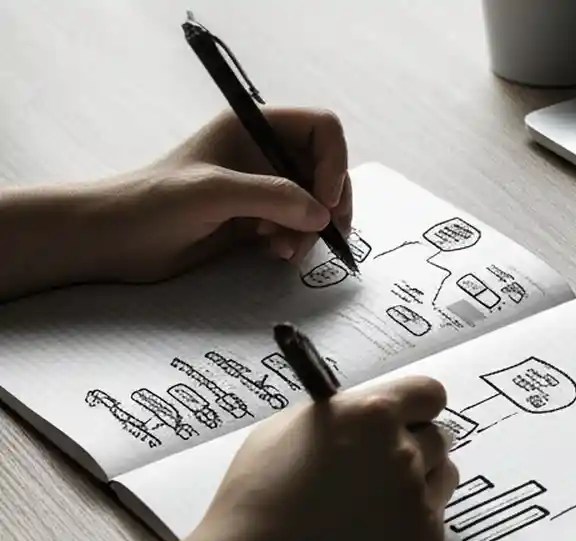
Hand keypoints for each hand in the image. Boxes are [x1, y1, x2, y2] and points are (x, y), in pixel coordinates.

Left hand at [92, 107, 353, 282]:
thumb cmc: (154, 203)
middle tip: (325, 234)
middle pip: (326, 169)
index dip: (334, 162)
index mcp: (254, 127)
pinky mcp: (256, 219)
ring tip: (286, 249)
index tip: (324, 201)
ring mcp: (261, 187)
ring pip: (315, 202)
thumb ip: (272, 196)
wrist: (115, 240)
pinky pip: (298, 227)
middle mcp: (264, 153)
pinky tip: (273, 253)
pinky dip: (296, 241)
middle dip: (329, 203)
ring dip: (312, 228)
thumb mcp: (215, 192)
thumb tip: (322, 214)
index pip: (322, 129)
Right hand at [161, 376, 458, 540]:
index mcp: (372, 417)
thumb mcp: (284, 431)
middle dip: (414, 450)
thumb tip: (371, 417)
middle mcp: (406, 458)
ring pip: (442, 485)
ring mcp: (422, 512)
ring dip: (418, 491)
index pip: (429, 393)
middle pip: (440, 440)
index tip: (404, 421)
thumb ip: (342, 415)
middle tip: (374, 474)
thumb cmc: (253, 505)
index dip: (414, 408)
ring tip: (365, 515)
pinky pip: (431, 537)